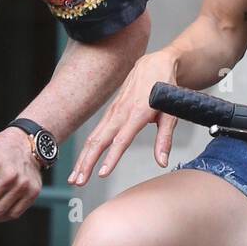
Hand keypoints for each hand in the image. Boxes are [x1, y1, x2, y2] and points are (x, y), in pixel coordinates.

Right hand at [69, 47, 179, 185]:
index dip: (111, 158)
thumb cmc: (165, 88)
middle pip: (99, 141)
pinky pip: (96, 132)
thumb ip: (164, 139)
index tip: (102, 173)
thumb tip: (162, 162)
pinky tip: (82, 162)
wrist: (155, 64)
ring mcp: (113, 111)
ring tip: (76, 177)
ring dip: (83, 158)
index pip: (121, 140)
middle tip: (79, 181)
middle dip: (87, 162)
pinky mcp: (110, 112)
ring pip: (93, 137)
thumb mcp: (171, 113)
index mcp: (137, 113)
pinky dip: (87, 149)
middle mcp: (121, 113)